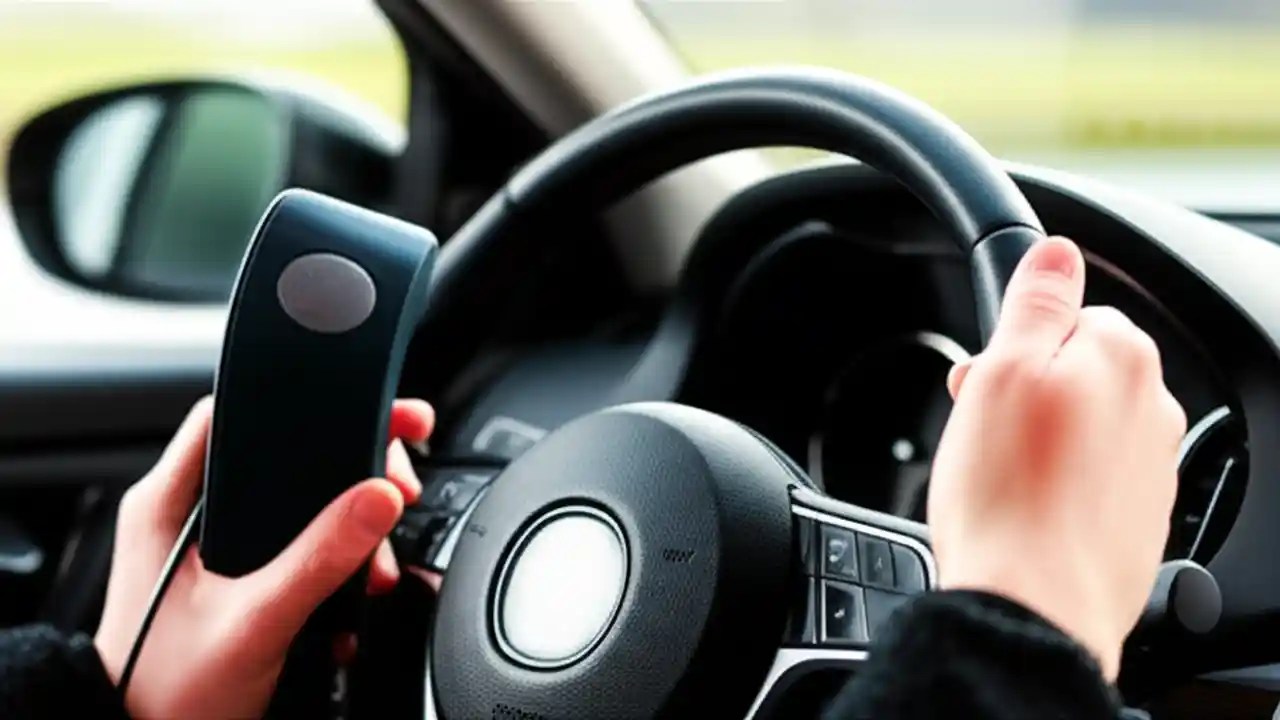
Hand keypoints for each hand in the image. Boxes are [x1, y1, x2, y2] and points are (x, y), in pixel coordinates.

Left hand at [94, 397, 433, 718]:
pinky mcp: (241, 578)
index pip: (239, 414)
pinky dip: (339, 557)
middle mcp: (192, 514)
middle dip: (352, 468)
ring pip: (301, 502)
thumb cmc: (165, 696)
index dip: (308, 401)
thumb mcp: (254, 621)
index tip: (373, 410)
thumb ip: (319, 558)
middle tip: (398, 480)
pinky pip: (303, 543)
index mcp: (171, 503)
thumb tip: (379, 497)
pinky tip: (358, 584)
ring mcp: (218, 547)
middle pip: (286, 454)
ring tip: (378, 557)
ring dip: (351, 523)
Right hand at [928, 236, 1185, 679]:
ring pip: (1080, 427)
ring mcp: (1152, 469)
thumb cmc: (1008, 497)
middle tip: (981, 432)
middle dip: (1025, 391)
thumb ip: (1035, 302)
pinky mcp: (1139, 520)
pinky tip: (1023, 511)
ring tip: (997, 480)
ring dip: (1039, 441)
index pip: (1066, 316)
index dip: (1010, 346)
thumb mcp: (1002, 371)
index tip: (981, 380)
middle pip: (1075, 371)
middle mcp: (1154, 408)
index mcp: (1123, 358)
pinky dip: (1057, 487)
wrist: (1032, 609)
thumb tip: (1057, 251)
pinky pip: (1089, 480)